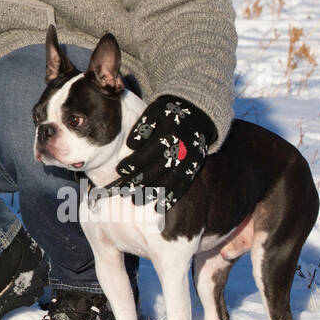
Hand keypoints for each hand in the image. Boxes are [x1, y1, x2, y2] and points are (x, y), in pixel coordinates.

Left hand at [115, 95, 215, 209]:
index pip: (147, 154)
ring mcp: (188, 162)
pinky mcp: (194, 169)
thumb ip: (142, 127)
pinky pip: (183, 187)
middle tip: (123, 191)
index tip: (120, 171)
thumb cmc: (170, 112)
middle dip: (138, 183)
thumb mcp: (155, 111)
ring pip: (168, 182)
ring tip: (136, 201)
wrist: (199, 114)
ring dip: (152, 194)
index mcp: (168, 134)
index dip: (132, 164)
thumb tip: (131, 145)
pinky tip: (159, 208)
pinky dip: (171, 199)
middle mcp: (180, 150)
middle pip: (156, 171)